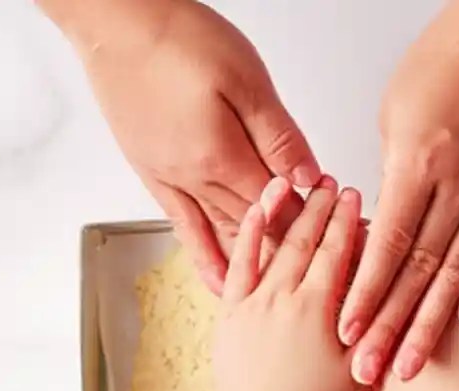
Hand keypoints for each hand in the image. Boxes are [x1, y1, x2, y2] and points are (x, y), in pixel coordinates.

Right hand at [72, 0, 317, 292]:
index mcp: (222, 158)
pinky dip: (205, 257)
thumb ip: (279, 136)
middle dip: (294, 249)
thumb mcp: (246, 80)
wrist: (114, 22)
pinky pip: (183, 229)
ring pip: (222, 235)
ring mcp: (169, 180)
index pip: (282, 210)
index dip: (316, 227)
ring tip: (283, 294)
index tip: (344, 243)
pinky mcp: (152, 173)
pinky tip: (217, 280)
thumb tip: (310, 179)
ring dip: (253, 263)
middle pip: (256, 229)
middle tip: (326, 274)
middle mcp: (193, 179)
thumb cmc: (179, 37)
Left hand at [214, 177, 361, 390]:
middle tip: (332, 182)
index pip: (337, 252)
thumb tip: (390, 291)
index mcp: (318, 309)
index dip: (347, 220)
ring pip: (275, 246)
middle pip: (307, 240)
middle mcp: (285, 298)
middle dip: (321, 207)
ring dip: (288, 212)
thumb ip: (368, 325)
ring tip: (298, 184)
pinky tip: (256, 211)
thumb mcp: (352, 365)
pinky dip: (248, 236)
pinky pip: (239, 265)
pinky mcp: (232, 311)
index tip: (355, 195)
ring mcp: (255, 302)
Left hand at [340, 0, 458, 384]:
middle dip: (391, 326)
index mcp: (417, 164)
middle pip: (419, 271)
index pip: (387, 245)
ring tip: (413, 364)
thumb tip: (381, 220)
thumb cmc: (441, 64)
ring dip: (434, 323)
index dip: (365, 295)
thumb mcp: (395, 118)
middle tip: (370, 372)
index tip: (347, 333)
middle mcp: (457, 184)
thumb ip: (392, 176)